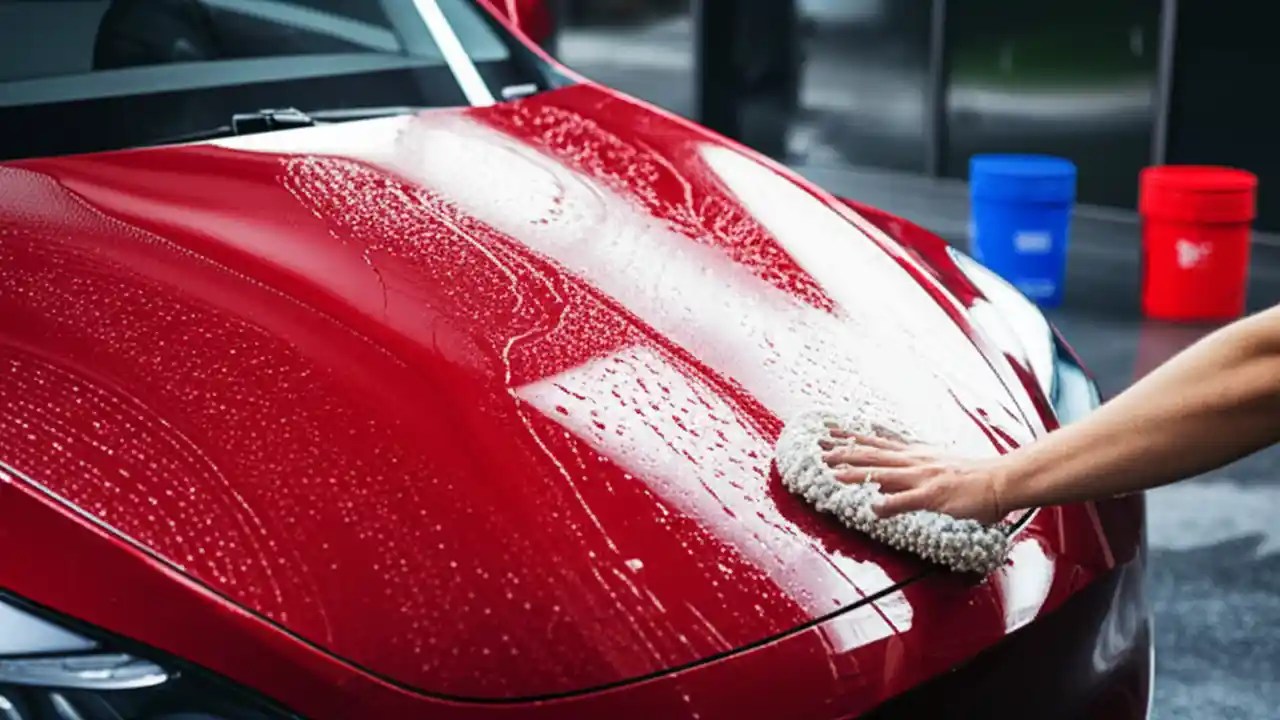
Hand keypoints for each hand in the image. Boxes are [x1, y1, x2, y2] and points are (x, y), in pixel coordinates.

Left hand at [819, 430, 1009, 524]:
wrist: (1000, 480)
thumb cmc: (972, 477)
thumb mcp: (936, 466)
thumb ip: (910, 473)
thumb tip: (886, 485)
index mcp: (915, 454)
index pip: (877, 443)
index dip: (852, 439)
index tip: (832, 433)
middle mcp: (915, 462)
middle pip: (872, 455)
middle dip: (844, 451)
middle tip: (819, 447)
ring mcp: (922, 478)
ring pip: (882, 474)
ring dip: (857, 473)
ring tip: (833, 472)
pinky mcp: (933, 496)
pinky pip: (906, 501)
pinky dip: (888, 505)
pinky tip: (873, 509)